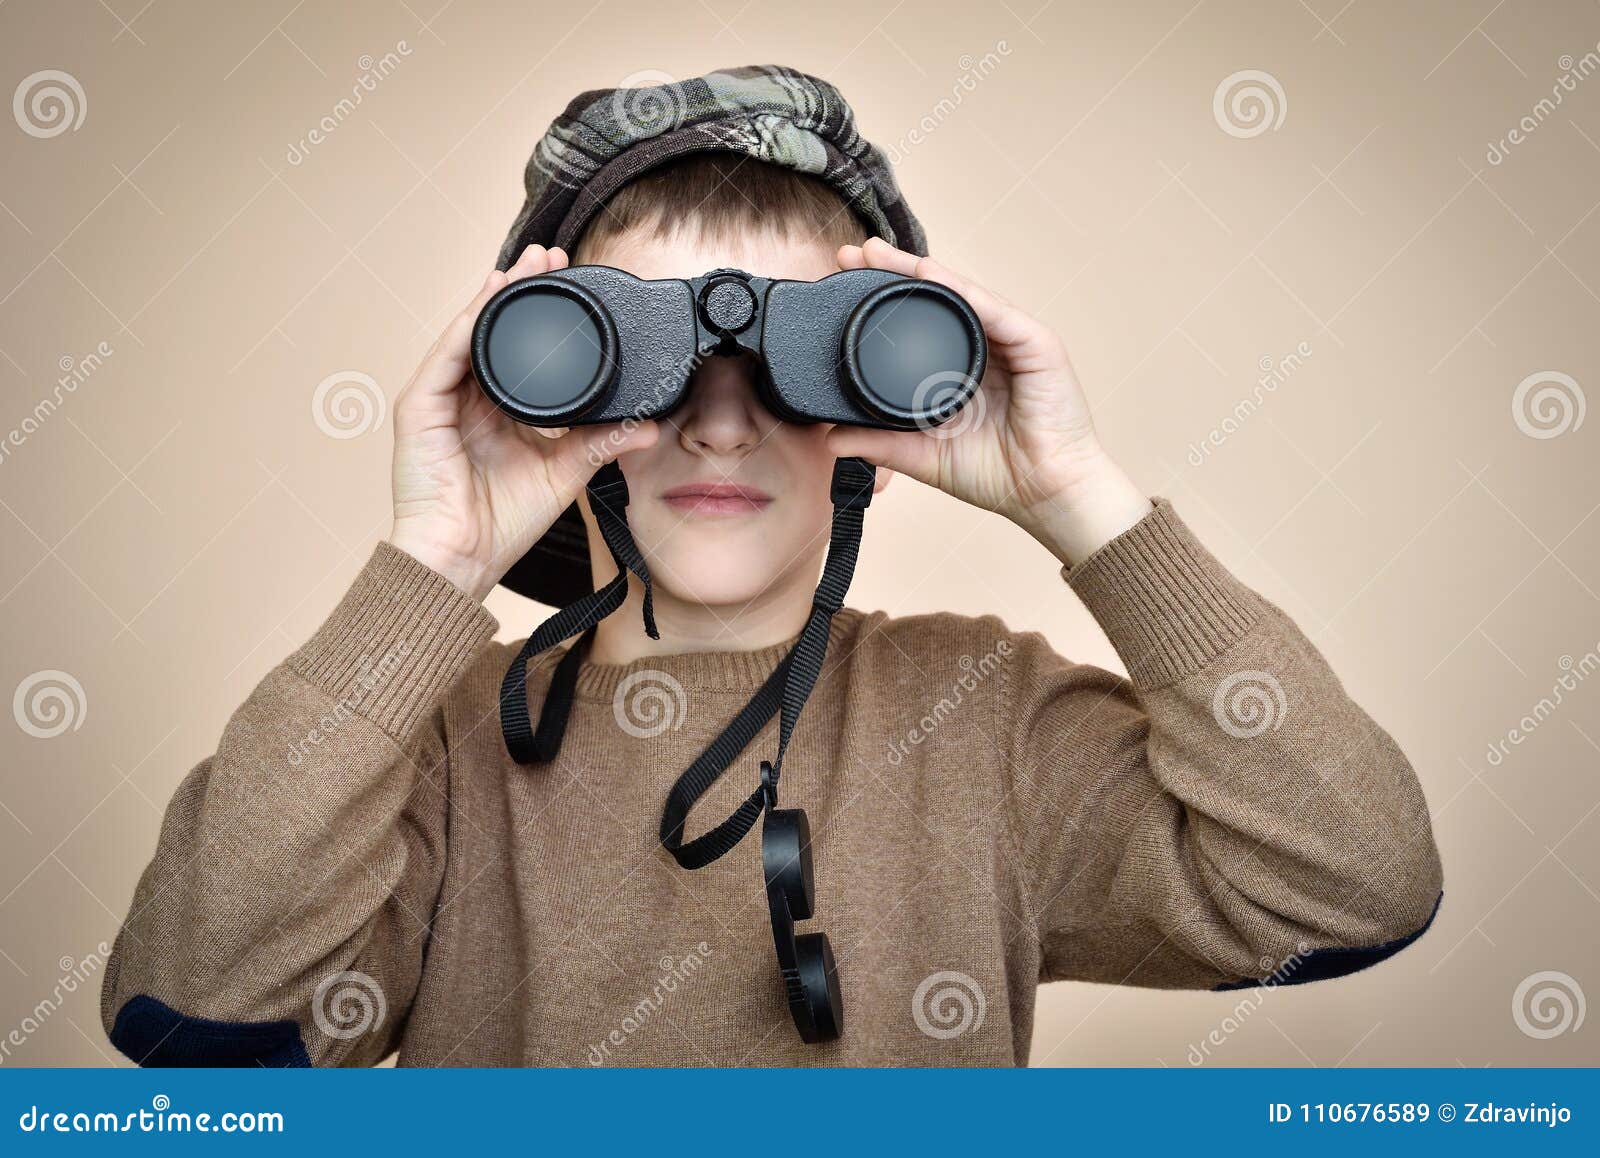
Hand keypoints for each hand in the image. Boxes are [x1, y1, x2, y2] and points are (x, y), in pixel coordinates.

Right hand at [387, 244, 658, 600]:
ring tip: (526, 263)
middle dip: (521, 289)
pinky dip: (469, 323)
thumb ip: (600, 443)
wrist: (462, 558)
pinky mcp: (418, 406)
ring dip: (497, 294)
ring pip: (470, 331)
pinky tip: (491, 297)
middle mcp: (466, 398)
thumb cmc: (502, 523)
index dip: (543, 316)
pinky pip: (447, 354)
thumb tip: (649, 426)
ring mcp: (439, 399)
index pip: (520, 351)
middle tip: (552, 254)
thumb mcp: (564, 474)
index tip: (574, 282)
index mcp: (498, 411)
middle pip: (494, 331)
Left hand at [824, 239, 1151, 566]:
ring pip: (962, 295)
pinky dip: (962, 291)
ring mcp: (1014, 342)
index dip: (884, 301)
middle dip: (894, 272)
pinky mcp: (1037, 344)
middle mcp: (989, 347)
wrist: (1047, 496)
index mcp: (964, 369)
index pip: (921, 324)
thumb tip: (830, 439)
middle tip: (852, 253)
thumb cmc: (999, 476)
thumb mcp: (924, 456)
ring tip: (881, 255)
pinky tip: (931, 274)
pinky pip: (994, 310)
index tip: (843, 283)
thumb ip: (882, 444)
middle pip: (939, 299)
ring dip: (921, 271)